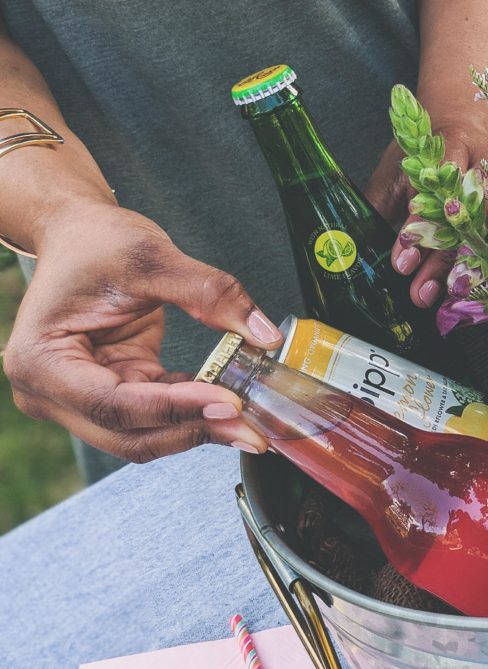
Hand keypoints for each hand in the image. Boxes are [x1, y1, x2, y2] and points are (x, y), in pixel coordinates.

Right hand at [2, 204, 284, 461]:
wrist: (79, 234)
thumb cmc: (96, 242)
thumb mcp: (153, 259)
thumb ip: (210, 294)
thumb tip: (265, 336)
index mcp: (41, 360)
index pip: (113, 403)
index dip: (174, 408)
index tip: (229, 403)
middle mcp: (50, 391)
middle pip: (127, 433)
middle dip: (191, 430)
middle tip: (250, 429)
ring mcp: (80, 398)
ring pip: (144, 434)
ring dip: (196, 428)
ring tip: (249, 422)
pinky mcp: (113, 391)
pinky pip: (157, 415)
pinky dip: (193, 412)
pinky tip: (231, 404)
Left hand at [366, 116, 487, 308]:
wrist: (466, 119)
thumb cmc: (427, 150)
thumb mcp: (398, 168)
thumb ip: (381, 205)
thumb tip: (354, 248)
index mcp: (453, 144)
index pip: (439, 187)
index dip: (422, 225)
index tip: (402, 260)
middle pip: (469, 217)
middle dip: (442, 259)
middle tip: (419, 293)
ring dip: (465, 270)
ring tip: (443, 299)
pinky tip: (472, 290)